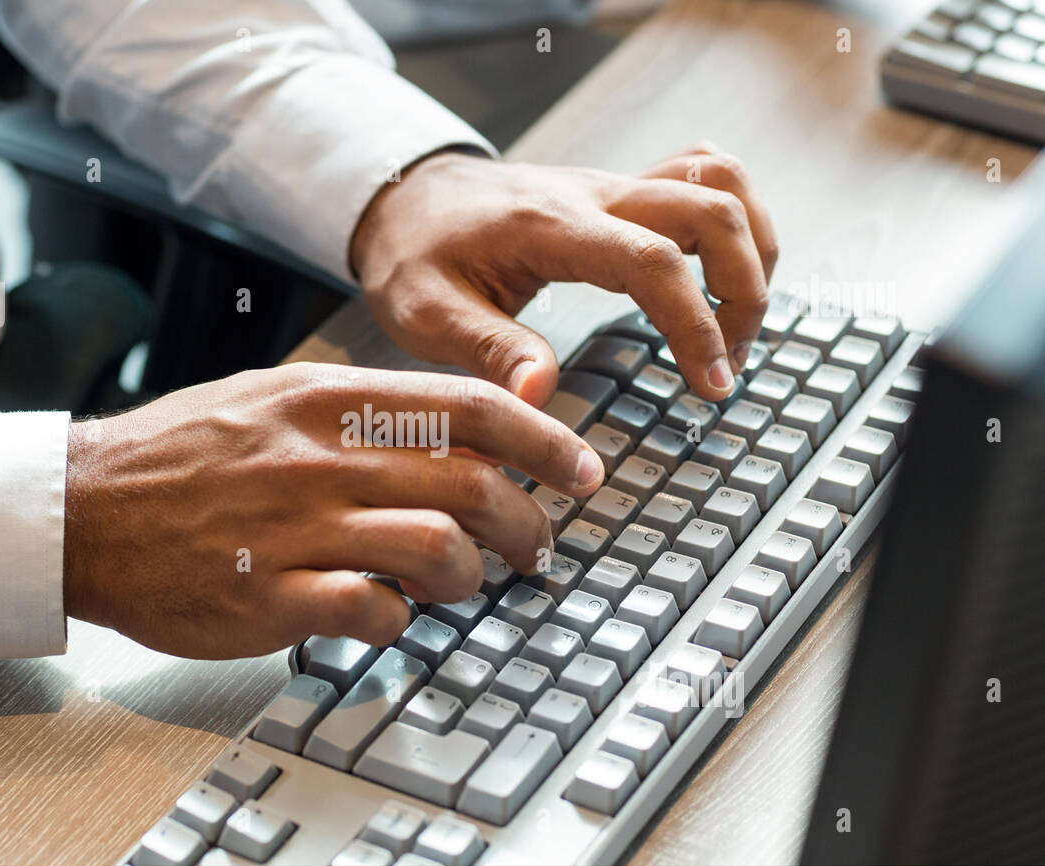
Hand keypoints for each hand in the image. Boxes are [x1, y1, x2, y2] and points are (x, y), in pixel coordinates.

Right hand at [62, 363, 603, 658]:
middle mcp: (322, 457)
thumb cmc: (186, 452)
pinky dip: (398, 621)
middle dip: (527, 524)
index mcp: (330, 400)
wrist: (84, 507)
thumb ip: (363, 413)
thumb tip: (456, 434)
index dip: (545, 441)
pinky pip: (370, 612)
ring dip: (469, 577)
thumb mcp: (275, 399)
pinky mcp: (267, 594)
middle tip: (535, 547)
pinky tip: (387, 614)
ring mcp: (295, 528)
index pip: (471, 408)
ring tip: (462, 585)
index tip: (583, 470)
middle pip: (471, 484)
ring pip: (436, 551)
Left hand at [350, 143, 777, 405]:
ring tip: (734, 324)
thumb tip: (541, 397)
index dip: (697, 324)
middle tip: (727, 363)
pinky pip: (701, 177)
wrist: (405, 200)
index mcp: (550, 226)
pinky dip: (732, 222)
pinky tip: (721, 275)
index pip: (654, 261)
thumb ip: (489, 351)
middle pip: (712, 206)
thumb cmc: (415, 256)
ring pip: (720, 182)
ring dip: (751, 250)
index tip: (712, 384)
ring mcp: (613, 186)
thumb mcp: (427, 313)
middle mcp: (594, 194)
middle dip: (746, 288)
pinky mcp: (620, 191)